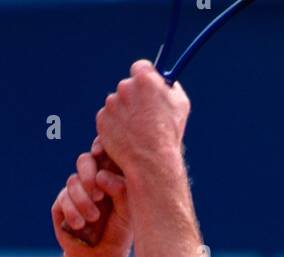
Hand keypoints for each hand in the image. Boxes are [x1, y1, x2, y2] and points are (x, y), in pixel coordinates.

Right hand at [51, 140, 131, 256]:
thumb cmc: (119, 231)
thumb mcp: (127, 210)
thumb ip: (120, 189)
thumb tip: (100, 176)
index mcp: (110, 175)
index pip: (103, 152)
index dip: (100, 147)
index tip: (100, 153)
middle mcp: (92, 180)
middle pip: (84, 160)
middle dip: (88, 173)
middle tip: (98, 195)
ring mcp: (76, 191)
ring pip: (73, 180)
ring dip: (83, 200)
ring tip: (94, 218)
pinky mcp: (62, 203)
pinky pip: (63, 198)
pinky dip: (73, 212)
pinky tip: (81, 225)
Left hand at [95, 59, 189, 178]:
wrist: (151, 162)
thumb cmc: (169, 134)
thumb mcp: (180, 105)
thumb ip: (171, 87)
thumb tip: (165, 81)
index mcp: (145, 79)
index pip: (140, 67)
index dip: (144, 78)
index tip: (147, 88)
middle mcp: (125, 87)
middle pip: (127, 87)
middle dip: (134, 98)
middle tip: (144, 116)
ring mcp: (111, 103)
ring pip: (117, 104)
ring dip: (124, 114)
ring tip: (137, 132)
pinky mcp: (102, 119)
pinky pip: (109, 119)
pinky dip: (116, 127)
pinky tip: (127, 138)